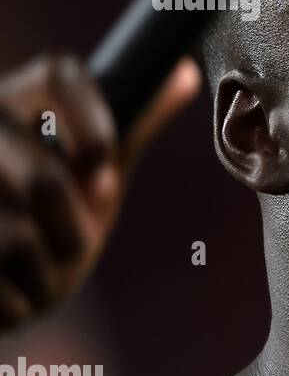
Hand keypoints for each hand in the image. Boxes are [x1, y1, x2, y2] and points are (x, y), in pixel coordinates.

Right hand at [0, 53, 200, 329]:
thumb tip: (184, 72)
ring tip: (31, 268)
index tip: (106, 180)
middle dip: (73, 228)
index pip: (59, 72)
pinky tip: (6, 291)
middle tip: (68, 242)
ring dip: (45, 274)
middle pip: (47, 179)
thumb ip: (130, 127)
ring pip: (20, 241)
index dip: (96, 129)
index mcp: (11, 102)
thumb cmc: (50, 220)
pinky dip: (16, 304)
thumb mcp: (93, 174)